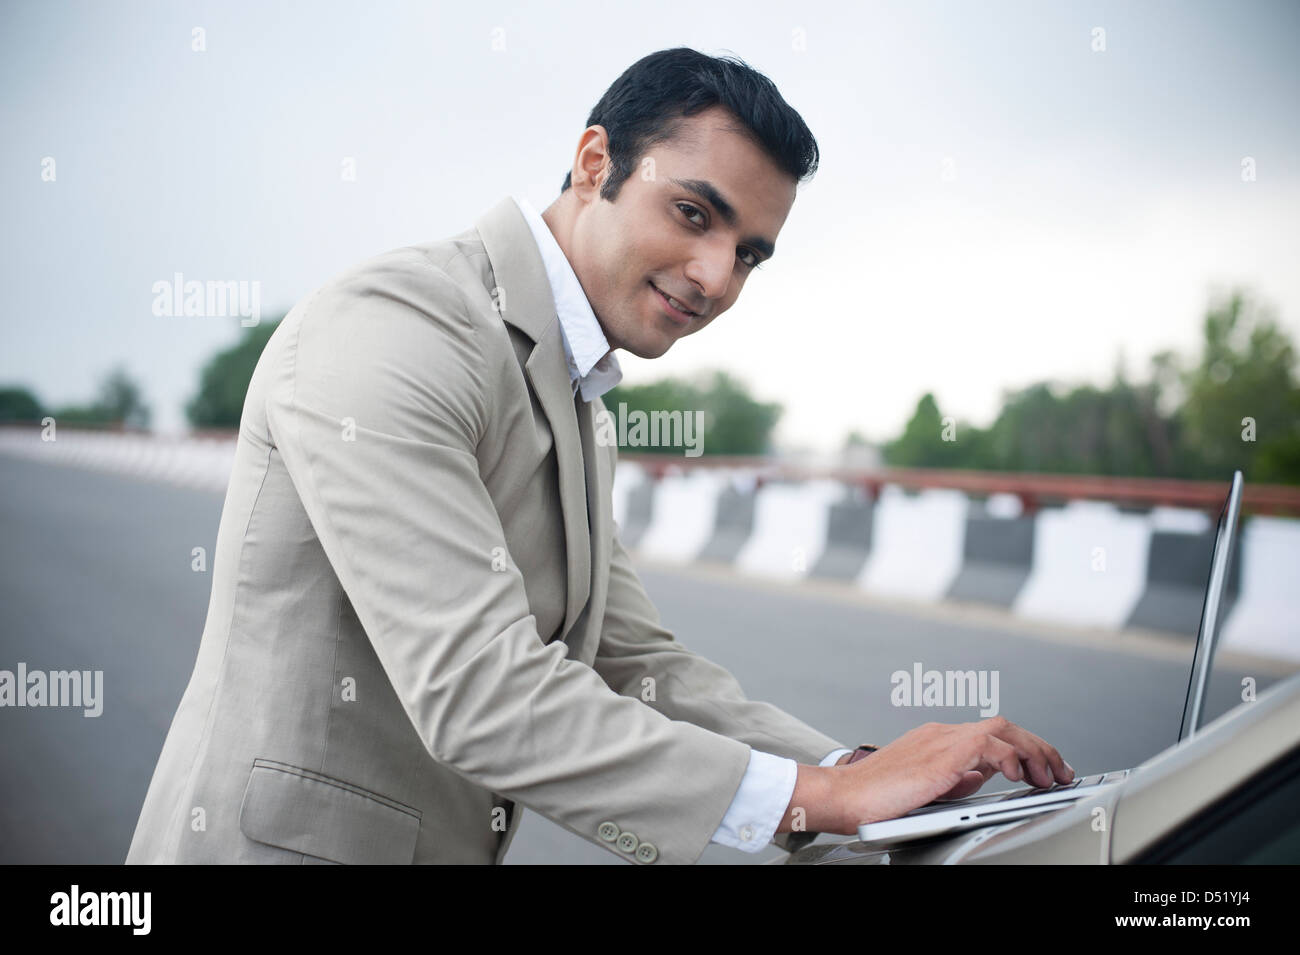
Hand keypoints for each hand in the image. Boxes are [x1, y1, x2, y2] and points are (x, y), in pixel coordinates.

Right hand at [783, 717, 1073, 835]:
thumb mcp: (925, 787)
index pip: (992, 735)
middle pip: (1004, 726)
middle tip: (1060, 771)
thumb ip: (955, 779)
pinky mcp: (942, 754)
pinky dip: (1011, 758)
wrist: (845, 796)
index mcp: (938, 740)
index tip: (1043, 769)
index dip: (1023, 750)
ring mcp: (942, 739)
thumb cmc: (874, 798)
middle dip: (1039, 748)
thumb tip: (981, 776)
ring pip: (1002, 730)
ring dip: (1033, 751)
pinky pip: (989, 745)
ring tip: (1051, 775)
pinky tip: (1022, 776)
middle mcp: (943, 733)